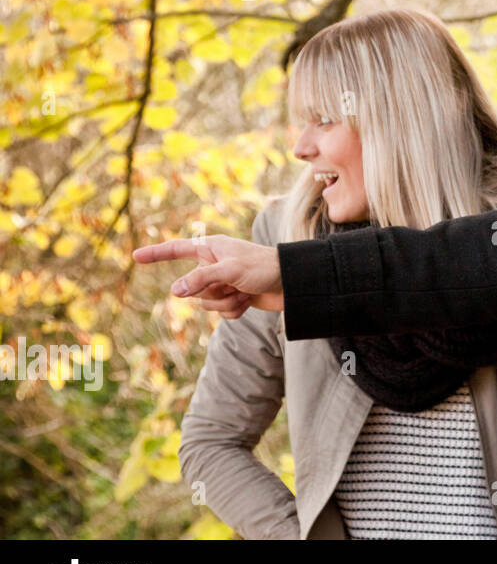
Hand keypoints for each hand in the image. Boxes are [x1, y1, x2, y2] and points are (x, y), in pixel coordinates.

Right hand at [132, 235, 282, 317]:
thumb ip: (200, 279)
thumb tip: (174, 292)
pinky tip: (249, 302)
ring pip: (206, 304)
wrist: (293, 283)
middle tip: (234, 284)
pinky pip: (221, 313)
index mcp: (212, 249)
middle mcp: (214, 265)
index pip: (177, 250)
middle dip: (212, 292)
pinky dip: (234, 311)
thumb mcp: (229, 270)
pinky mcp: (234, 298)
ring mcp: (223, 283)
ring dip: (226, 303)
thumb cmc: (263, 267)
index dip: (157, 254)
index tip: (136, 256)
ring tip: (245, 293)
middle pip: (193, 288)